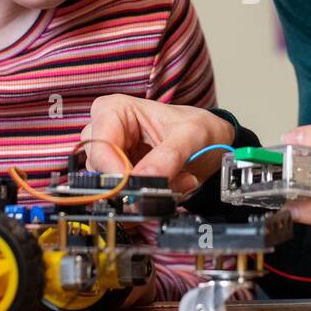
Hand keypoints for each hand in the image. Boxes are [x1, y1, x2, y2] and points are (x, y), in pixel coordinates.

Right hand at [82, 95, 235, 194]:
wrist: (211, 145)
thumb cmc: (198, 128)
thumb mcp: (192, 135)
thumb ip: (169, 155)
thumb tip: (145, 177)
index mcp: (114, 110)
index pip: (99, 147)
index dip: (115, 171)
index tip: (138, 185)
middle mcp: (106, 133)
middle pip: (101, 170)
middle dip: (137, 183)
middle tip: (169, 183)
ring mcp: (111, 157)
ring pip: (113, 188)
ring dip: (148, 191)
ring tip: (178, 180)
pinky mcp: (121, 178)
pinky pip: (124, 198)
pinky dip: (148, 200)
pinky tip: (172, 187)